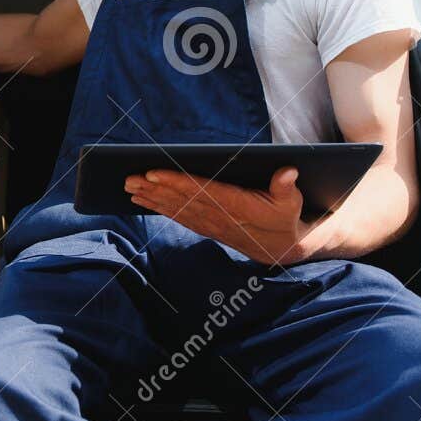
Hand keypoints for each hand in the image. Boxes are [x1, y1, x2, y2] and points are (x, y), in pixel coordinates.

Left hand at [125, 167, 322, 264]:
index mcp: (238, 206)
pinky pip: (179, 217)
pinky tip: (144, 200)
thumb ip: (286, 186)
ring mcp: (211, 225)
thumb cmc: (287, 217)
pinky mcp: (207, 228)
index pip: (200, 191)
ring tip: (129, 188)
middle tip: (128, 179)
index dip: (176, 182)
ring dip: (151, 199)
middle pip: (181, 200)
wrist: (283, 249)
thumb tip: (288, 171)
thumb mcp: (292, 202)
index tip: (152, 173)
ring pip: (176, 209)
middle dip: (153, 190)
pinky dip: (160, 208)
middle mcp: (220, 217)